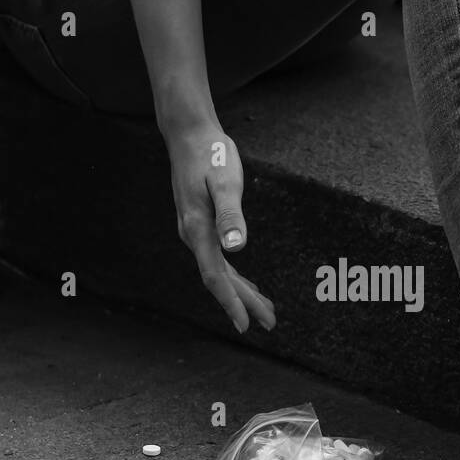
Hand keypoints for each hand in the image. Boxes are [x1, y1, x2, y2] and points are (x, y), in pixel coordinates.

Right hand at [164, 122, 275, 332]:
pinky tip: (247, 284)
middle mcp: (193, 235)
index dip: (231, 302)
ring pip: (220, 271)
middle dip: (244, 303)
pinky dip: (235, 275)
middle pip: (220, 279)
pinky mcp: (201, 224)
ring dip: (242, 292)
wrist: (190, 134)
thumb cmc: (210, 155)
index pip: (215, 276)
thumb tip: (235, 247)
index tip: (245, 325)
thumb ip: (230, 215)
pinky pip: (218, 259)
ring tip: (265, 311)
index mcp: (197, 230)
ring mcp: (196, 231)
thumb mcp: (224, 182)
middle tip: (270, 324)